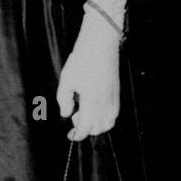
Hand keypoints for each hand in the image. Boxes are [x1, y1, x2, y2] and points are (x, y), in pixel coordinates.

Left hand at [57, 26, 121, 140]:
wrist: (100, 45)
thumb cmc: (82, 60)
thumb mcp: (67, 79)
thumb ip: (64, 100)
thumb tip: (66, 114)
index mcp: (92, 102)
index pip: (85, 128)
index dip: (76, 135)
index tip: (70, 135)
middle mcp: (105, 104)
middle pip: (98, 129)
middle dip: (86, 129)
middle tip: (75, 116)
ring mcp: (114, 99)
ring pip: (108, 124)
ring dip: (96, 125)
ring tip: (85, 111)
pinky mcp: (117, 93)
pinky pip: (114, 115)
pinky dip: (105, 118)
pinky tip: (95, 107)